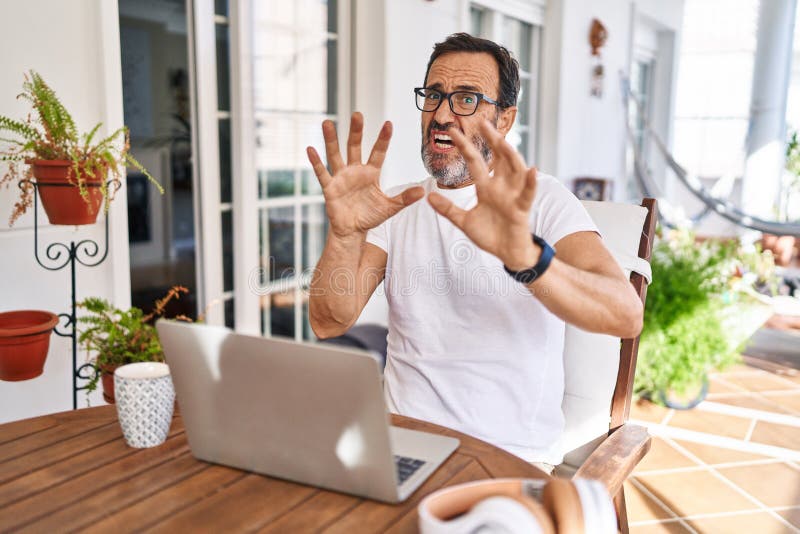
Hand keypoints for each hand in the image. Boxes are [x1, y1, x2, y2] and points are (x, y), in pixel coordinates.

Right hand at [307, 112, 423, 239]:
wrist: (352, 231)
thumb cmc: (370, 216)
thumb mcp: (390, 207)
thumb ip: (404, 198)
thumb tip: (422, 191)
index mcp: (371, 173)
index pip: (378, 152)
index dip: (383, 139)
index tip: (388, 123)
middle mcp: (355, 170)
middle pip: (355, 146)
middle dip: (356, 131)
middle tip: (357, 114)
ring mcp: (341, 177)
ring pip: (335, 155)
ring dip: (331, 139)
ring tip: (327, 123)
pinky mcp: (330, 188)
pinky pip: (322, 173)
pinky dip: (316, 162)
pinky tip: (311, 149)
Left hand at [427, 120, 539, 269]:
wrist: (506, 253)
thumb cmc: (489, 235)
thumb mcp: (463, 222)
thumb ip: (447, 209)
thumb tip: (428, 197)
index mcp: (486, 187)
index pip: (474, 161)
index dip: (465, 146)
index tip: (452, 131)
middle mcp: (500, 186)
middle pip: (497, 157)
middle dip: (491, 140)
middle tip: (483, 122)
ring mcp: (512, 195)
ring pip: (514, 169)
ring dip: (509, 154)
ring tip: (502, 140)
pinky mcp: (522, 208)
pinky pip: (528, 193)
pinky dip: (531, 183)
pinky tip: (532, 170)